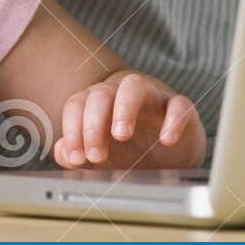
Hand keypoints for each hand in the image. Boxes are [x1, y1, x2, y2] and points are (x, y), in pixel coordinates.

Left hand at [53, 71, 206, 171]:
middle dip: (93, 124)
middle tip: (96, 155)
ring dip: (124, 108)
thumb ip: (76, 153)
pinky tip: (166, 139)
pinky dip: (173, 119)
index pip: (77, 104)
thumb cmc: (130, 152)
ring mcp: (152, 98)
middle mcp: (122, 95)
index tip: (76, 158)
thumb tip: (63, 152)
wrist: (169, 159)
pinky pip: (178, 103)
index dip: (72, 129)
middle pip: (101, 93)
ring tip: (121, 135)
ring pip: (134, 85)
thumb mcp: (101, 156)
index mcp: (98, 104)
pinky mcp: (180, 108)